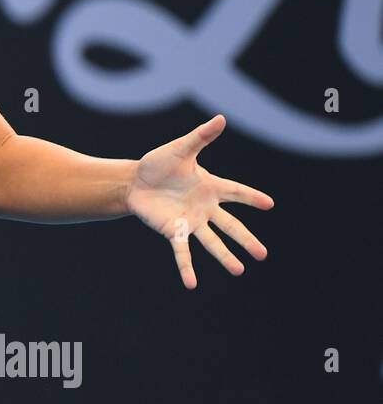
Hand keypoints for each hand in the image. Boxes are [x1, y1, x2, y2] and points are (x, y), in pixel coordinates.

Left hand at [125, 114, 273, 289]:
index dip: (251, 198)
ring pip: (211, 242)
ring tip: (239, 271)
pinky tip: (191, 284)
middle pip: (230, 226)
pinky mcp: (173, 230)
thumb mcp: (180, 149)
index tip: (269, 204)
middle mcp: (205, 207)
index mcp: (210, 186)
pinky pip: (182, 251)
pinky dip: (186, 267)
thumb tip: (221, 118)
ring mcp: (190, 221)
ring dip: (224, 257)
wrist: (134, 181)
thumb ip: (201, 137)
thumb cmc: (159, 164)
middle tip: (263, 254)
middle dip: (246, 240)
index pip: (236, 192)